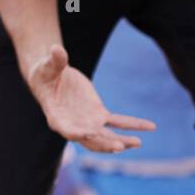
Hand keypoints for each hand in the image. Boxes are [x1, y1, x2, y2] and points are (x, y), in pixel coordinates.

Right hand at [27, 44, 154, 152]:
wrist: (53, 77)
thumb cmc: (44, 73)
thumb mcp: (47, 66)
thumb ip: (55, 61)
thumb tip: (56, 49)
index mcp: (57, 118)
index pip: (68, 130)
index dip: (78, 133)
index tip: (88, 134)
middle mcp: (74, 126)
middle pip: (91, 140)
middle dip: (105, 144)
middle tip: (119, 146)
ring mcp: (89, 123)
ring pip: (107, 136)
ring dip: (123, 141)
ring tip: (138, 142)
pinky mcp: (100, 116)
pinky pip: (119, 123)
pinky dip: (134, 125)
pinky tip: (150, 126)